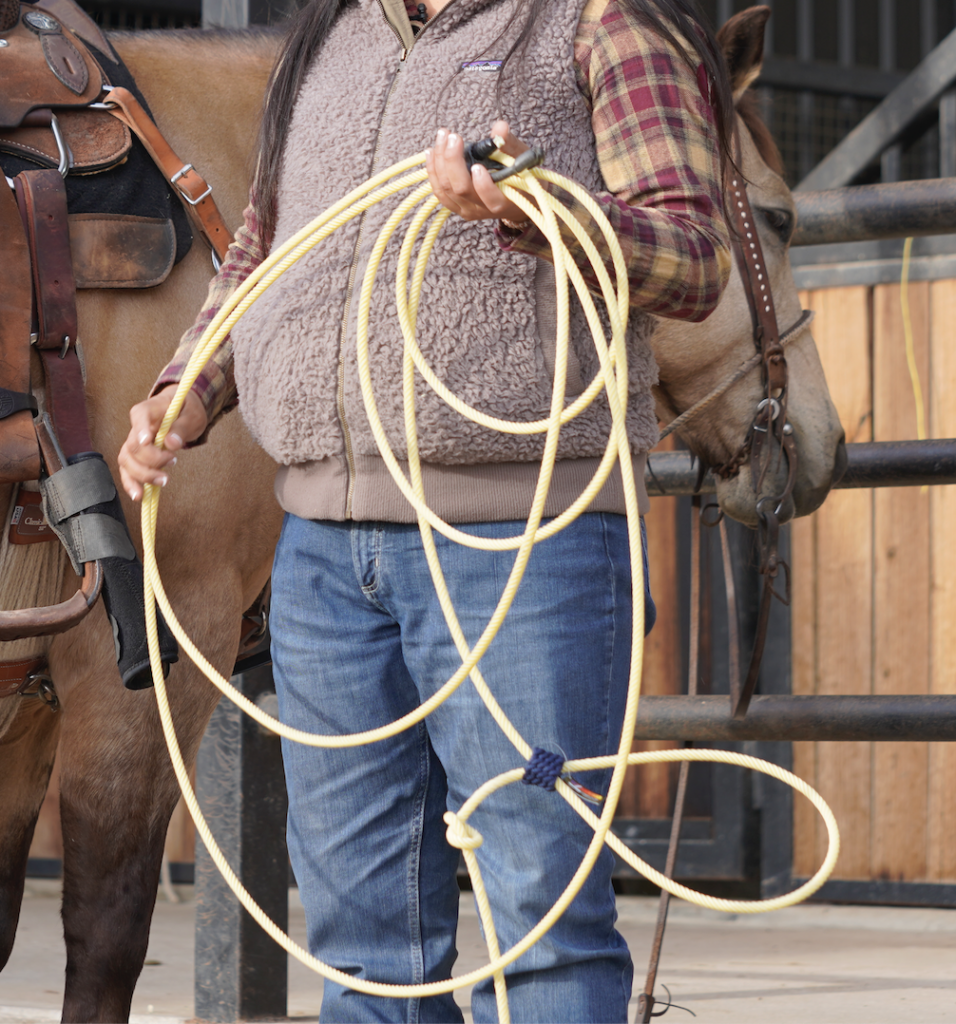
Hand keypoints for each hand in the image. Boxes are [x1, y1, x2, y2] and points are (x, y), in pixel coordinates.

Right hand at [118, 386, 207, 500]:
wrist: (182, 411)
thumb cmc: (186, 410)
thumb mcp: (192, 415)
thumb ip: (182, 427)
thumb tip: (172, 443)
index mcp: (149, 410)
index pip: (139, 416)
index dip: (141, 429)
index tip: (147, 441)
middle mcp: (137, 426)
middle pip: (133, 445)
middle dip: (151, 459)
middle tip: (173, 461)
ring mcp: (134, 442)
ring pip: (127, 460)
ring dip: (142, 475)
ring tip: (163, 481)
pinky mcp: (137, 455)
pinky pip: (128, 470)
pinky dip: (131, 483)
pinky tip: (139, 496)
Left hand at [426, 120, 533, 223]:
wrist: (516, 198)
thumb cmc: (521, 176)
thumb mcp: (521, 158)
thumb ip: (509, 144)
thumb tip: (500, 127)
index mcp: (504, 201)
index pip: (491, 199)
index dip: (483, 185)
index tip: (478, 165)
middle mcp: (482, 209)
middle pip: (461, 189)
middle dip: (453, 161)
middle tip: (453, 136)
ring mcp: (467, 210)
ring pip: (446, 189)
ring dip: (440, 161)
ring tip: (442, 136)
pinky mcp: (456, 206)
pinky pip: (439, 191)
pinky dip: (432, 171)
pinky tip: (431, 152)